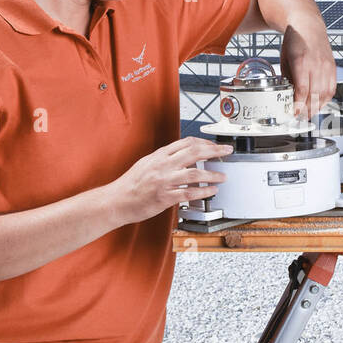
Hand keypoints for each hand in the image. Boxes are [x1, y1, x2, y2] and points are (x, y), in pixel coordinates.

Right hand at [105, 137, 232, 223]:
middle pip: (193, 152)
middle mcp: (162, 166)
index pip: (186, 143)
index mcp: (159, 156)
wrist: (116, 201)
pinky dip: (203, 192)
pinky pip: (188, 194)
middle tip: (226, 151)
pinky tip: (211, 191)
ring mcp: (163, 181)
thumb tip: (181, 155)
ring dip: (212, 174)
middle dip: (214, 150)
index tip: (213, 145)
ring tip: (222, 176)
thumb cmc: (130, 185)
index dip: (203, 142)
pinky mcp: (164, 197)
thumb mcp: (146, 164)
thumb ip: (164, 159)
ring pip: (194, 174)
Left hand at [280, 24, 336, 119]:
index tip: (293, 113)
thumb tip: (288, 95)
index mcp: (301, 61)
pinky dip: (326, 99)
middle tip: (299, 117)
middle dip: (307, 109)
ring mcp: (326, 66)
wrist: (308, 25)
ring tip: (309, 113)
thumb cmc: (294, 41)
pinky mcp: (332, 68)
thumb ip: (288, 78)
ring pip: (325, 94)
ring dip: (317, 106)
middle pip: (314, 95)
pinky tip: (319, 103)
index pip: (302, 90)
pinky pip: (332, 88)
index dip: (298, 105)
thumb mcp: (284, 60)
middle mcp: (316, 64)